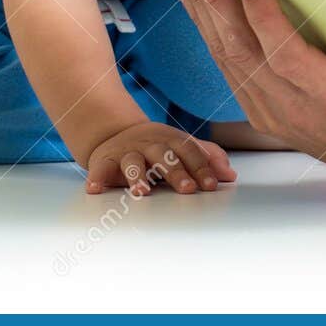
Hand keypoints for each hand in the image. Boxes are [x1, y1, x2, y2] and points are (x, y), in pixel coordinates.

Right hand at [84, 121, 235, 195]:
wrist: (115, 133)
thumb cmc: (156, 147)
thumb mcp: (181, 147)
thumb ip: (207, 158)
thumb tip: (230, 175)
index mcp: (171, 140)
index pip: (189, 151)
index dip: (202, 167)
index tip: (211, 185)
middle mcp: (150, 144)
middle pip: (165, 156)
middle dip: (176, 172)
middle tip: (187, 189)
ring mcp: (127, 152)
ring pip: (133, 162)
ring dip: (138, 176)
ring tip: (143, 191)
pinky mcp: (105, 161)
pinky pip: (100, 169)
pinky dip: (97, 177)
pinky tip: (95, 189)